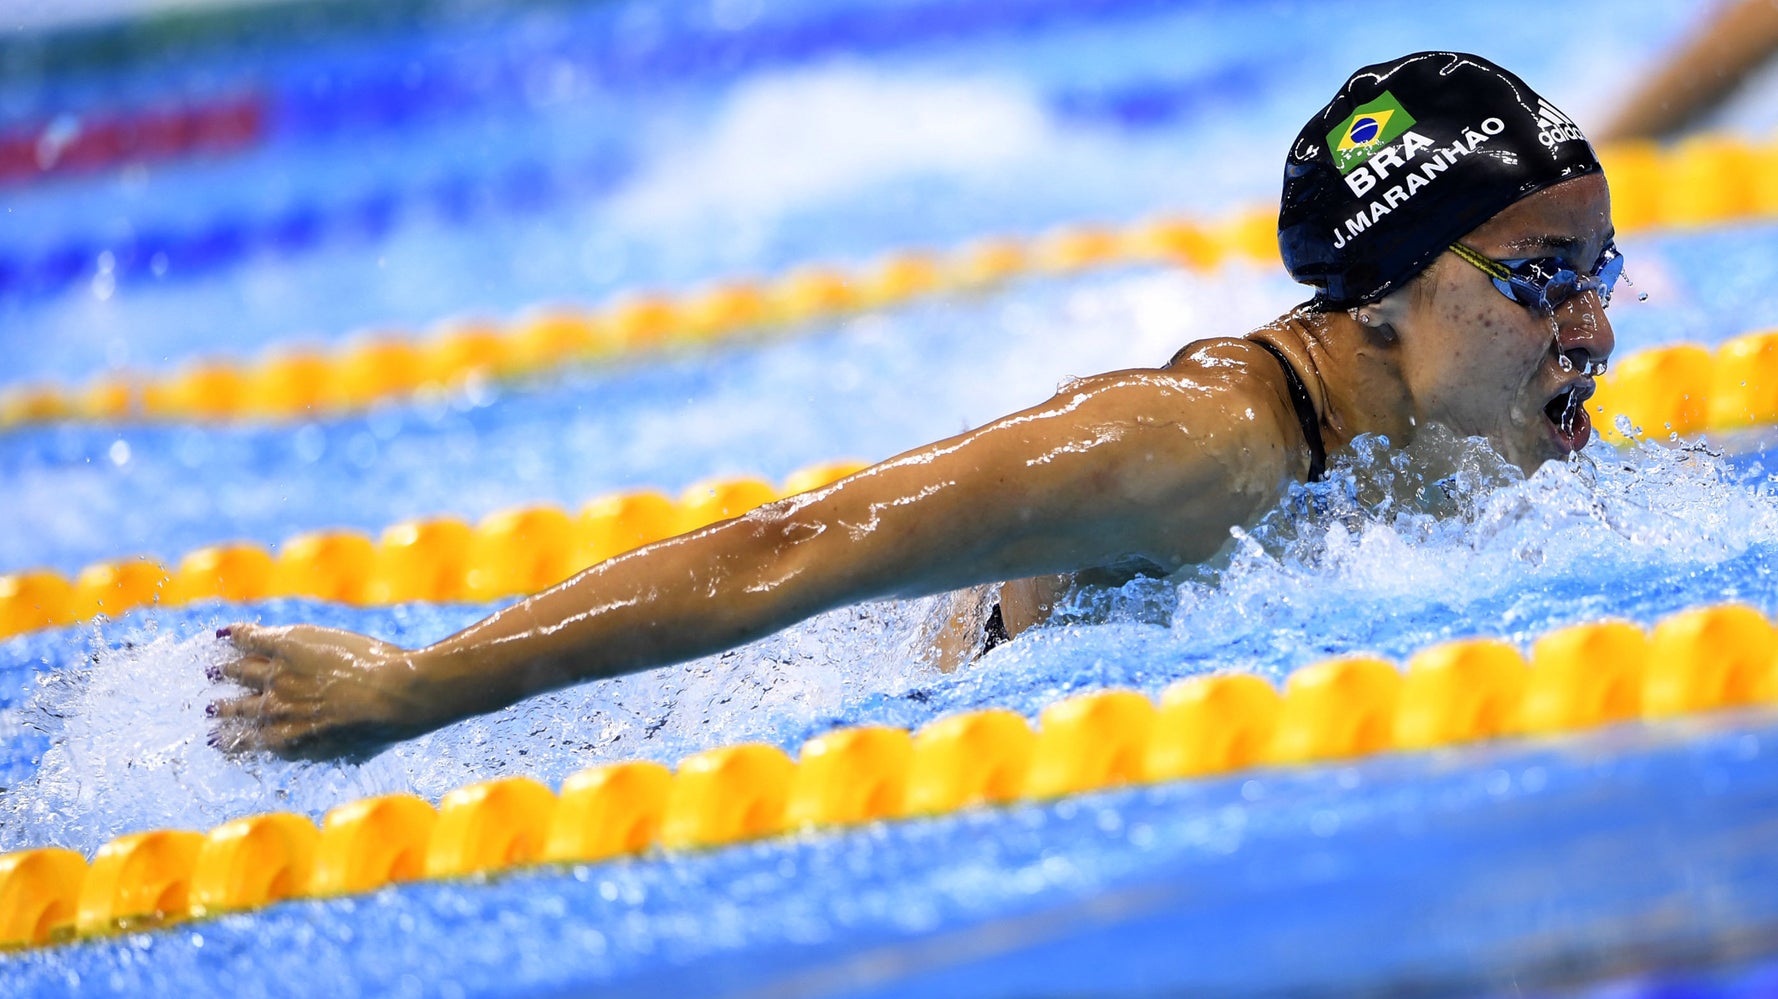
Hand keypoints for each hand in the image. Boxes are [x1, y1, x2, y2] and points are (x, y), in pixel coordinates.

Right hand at [208, 623, 430, 761]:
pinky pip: (251, 638)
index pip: (246, 741)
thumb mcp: (352, 750)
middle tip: (210, 707)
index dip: (230, 740)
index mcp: (286, 739)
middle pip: (238, 708)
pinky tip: (226, 632)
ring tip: (215, 671)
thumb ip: (333, 748)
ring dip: (227, 670)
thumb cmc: (381, 728)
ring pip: (241, 671)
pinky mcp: (288, 645)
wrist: (391, 695)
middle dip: (223, 708)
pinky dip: (236, 635)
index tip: (218, 739)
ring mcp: (278, 676)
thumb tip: (343, 758)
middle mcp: (274, 710)